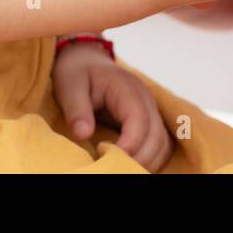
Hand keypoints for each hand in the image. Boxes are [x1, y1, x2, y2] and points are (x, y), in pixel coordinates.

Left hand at [53, 40, 171, 171]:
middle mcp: (145, 98)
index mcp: (127, 88)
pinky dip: (151, 158)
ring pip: (162, 142)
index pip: (139, 120)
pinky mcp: (148, 119)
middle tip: (115, 171)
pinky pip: (160, 143)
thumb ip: (77, 110)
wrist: (86, 61)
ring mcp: (150, 109)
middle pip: (156, 135)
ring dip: (148, 161)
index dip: (130, 144)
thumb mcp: (69, 87)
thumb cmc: (77, 73)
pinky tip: (132, 166)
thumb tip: (84, 134)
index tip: (110, 160)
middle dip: (140, 158)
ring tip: (122, 170)